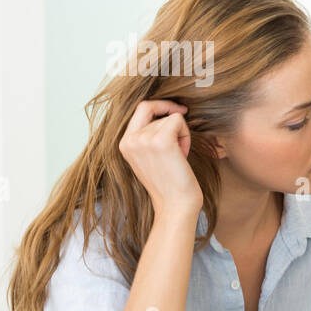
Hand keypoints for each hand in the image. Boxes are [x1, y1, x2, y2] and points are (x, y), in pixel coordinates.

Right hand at [119, 100, 202, 217]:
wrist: (176, 205)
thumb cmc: (170, 183)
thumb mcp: (150, 156)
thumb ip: (148, 135)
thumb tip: (168, 111)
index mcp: (124, 143)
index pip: (140, 108)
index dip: (160, 105)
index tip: (178, 111)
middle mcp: (129, 140)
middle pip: (154, 109)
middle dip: (172, 123)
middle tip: (180, 145)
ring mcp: (143, 139)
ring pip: (170, 117)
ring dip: (181, 134)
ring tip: (178, 157)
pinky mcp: (161, 141)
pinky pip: (178, 120)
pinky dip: (186, 135)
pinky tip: (183, 154)